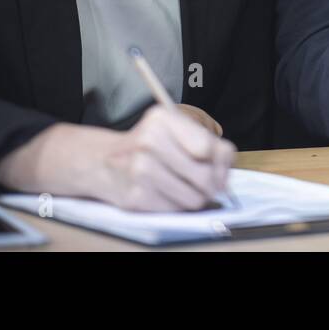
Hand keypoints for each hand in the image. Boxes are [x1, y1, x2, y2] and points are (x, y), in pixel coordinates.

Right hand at [97, 106, 235, 210]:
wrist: (104, 161)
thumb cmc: (149, 145)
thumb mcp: (176, 129)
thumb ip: (210, 144)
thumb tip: (225, 178)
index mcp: (161, 119)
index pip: (209, 148)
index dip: (219, 162)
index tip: (215, 166)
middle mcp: (148, 142)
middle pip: (205, 176)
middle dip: (212, 185)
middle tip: (207, 184)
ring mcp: (139, 171)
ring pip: (194, 198)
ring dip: (196, 198)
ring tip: (186, 188)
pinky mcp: (134, 198)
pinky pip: (176, 210)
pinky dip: (177, 206)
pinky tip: (167, 194)